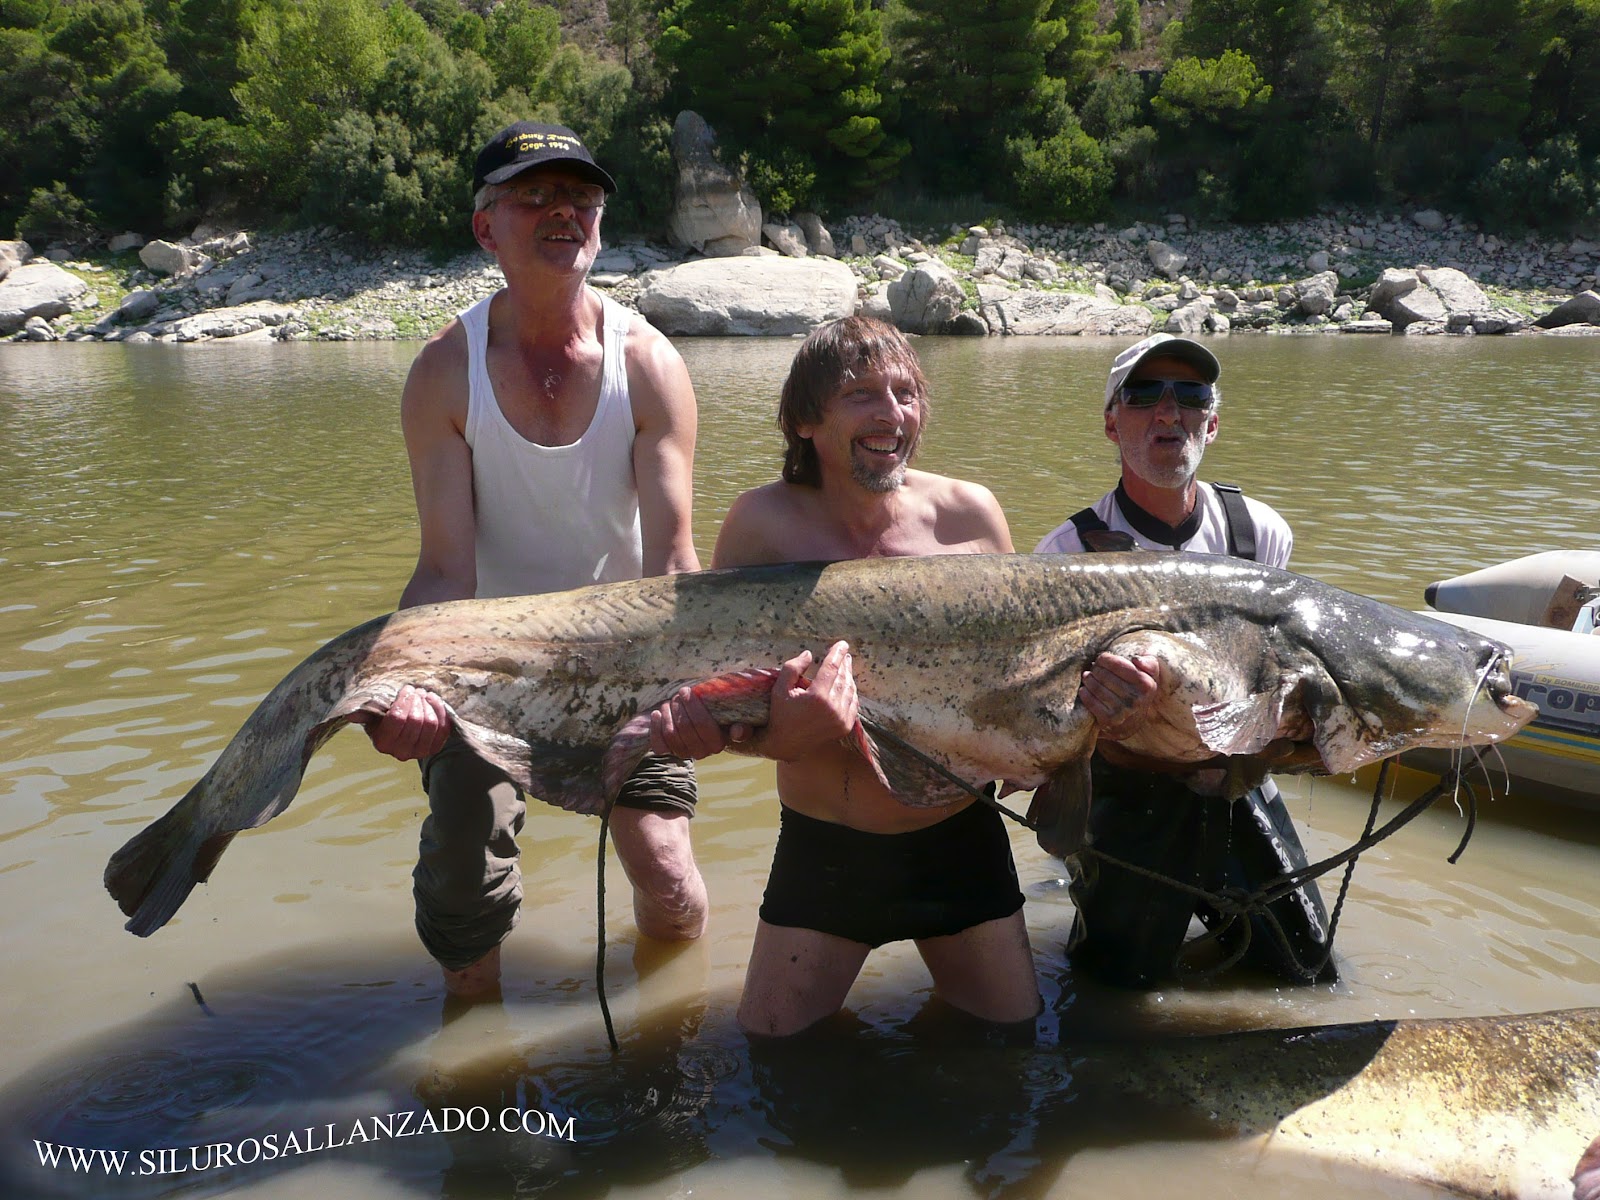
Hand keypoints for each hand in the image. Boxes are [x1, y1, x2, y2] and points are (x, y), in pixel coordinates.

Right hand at [364, 684, 451, 760]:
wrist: (402, 730)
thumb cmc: (384, 717)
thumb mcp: (372, 714)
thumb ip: (363, 712)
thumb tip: (350, 714)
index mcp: (382, 743)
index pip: (397, 719)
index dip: (404, 700)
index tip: (406, 688)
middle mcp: (400, 753)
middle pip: (416, 720)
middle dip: (417, 700)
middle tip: (416, 691)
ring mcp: (418, 753)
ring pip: (431, 724)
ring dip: (429, 704)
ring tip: (424, 695)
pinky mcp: (434, 749)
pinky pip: (443, 728)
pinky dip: (441, 712)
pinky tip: (434, 701)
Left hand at [649, 687, 748, 759]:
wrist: (696, 722)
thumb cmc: (716, 714)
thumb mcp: (732, 717)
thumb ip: (741, 725)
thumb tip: (738, 731)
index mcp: (718, 743)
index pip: (703, 726)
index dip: (693, 707)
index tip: (687, 691)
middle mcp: (701, 753)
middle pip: (685, 728)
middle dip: (679, 707)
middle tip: (679, 694)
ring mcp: (683, 754)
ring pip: (671, 734)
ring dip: (668, 713)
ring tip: (670, 701)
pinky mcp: (668, 752)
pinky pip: (658, 745)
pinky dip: (655, 727)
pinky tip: (657, 714)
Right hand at [761, 641, 858, 761]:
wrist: (785, 745)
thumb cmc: (780, 715)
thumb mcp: (780, 689)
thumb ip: (793, 668)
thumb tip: (808, 654)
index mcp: (817, 697)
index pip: (832, 668)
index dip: (837, 653)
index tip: (842, 643)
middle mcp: (833, 708)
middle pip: (843, 678)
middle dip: (844, 663)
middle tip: (843, 653)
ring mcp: (841, 719)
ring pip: (850, 690)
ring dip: (848, 676)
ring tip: (845, 666)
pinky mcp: (845, 727)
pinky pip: (853, 704)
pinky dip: (851, 692)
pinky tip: (847, 684)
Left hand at [1080, 652, 1160, 740]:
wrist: (1132, 722)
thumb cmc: (1138, 691)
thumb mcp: (1150, 676)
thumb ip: (1149, 663)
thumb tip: (1136, 660)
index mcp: (1146, 684)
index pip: (1118, 664)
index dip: (1105, 659)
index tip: (1101, 659)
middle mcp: (1136, 698)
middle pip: (1105, 675)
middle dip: (1096, 669)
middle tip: (1093, 668)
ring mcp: (1122, 711)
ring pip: (1097, 687)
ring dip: (1088, 679)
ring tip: (1087, 676)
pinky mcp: (1110, 720)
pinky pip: (1091, 702)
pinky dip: (1085, 693)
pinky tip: (1084, 689)